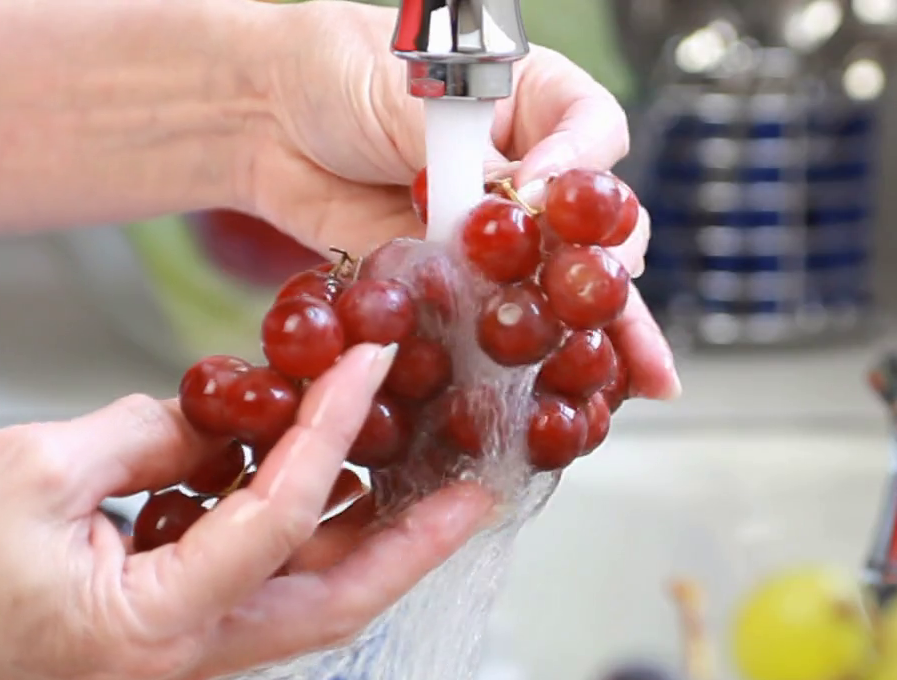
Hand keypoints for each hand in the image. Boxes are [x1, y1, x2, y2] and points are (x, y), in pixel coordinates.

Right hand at [0, 343, 489, 679]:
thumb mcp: (36, 468)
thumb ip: (151, 440)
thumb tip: (222, 420)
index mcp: (149, 628)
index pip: (279, 523)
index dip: (332, 437)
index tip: (372, 369)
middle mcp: (171, 663)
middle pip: (332, 604)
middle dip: (413, 545)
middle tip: (479, 490)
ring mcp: (159, 661)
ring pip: (296, 607)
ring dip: (359, 544)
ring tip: (419, 478)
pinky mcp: (140, 642)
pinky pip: (242, 597)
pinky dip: (285, 545)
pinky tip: (309, 489)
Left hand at [235, 0, 677, 400]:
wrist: (264, 119)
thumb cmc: (334, 71)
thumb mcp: (407, 96)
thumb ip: (462, 154)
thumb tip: (510, 202)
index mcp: (535, 98)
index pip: (592, 131)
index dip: (579, 168)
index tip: (542, 197)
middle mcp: (533, 165)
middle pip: (600, 220)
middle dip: (604, 266)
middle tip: (592, 295)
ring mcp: (503, 230)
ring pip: (570, 282)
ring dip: (600, 329)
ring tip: (631, 373)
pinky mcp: (466, 280)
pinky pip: (510, 318)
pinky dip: (540, 354)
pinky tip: (581, 391)